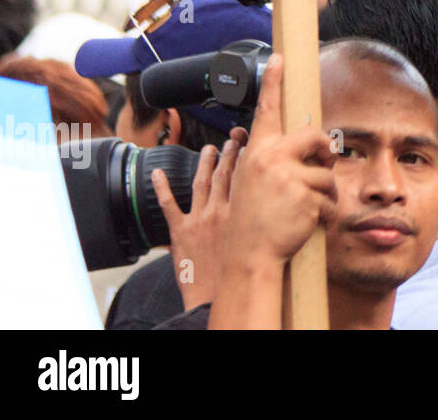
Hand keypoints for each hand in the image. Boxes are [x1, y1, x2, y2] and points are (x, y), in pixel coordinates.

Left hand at [151, 127, 244, 310]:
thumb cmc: (237, 275)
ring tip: (210, 148)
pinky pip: (168, 204)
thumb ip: (262, 223)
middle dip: (230, 153)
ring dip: (205, 163)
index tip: (252, 144)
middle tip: (234, 139)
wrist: (213, 297)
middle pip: (225, 174)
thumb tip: (280, 207)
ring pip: (201, 182)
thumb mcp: (257, 244)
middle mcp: (219, 211)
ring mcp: (198, 219)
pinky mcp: (180, 231)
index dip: (248, 158)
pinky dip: (161, 187)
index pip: (245, 178)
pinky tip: (157, 172)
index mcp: (240, 214)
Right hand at [222, 54, 336, 265]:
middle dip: (325, 152)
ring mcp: (288, 176)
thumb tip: (308, 142)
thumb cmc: (254, 218)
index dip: (273, 82)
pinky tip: (305, 221)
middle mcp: (270, 157)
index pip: (267, 110)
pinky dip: (324, 211)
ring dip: (324, 192)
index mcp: (257, 151)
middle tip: (322, 167)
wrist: (250, 254)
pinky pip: (329, 197)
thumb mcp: (254, 180)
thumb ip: (275, 158)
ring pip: (327, 172)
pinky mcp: (306, 194)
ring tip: (304, 207)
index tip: (280, 58)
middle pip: (316, 136)